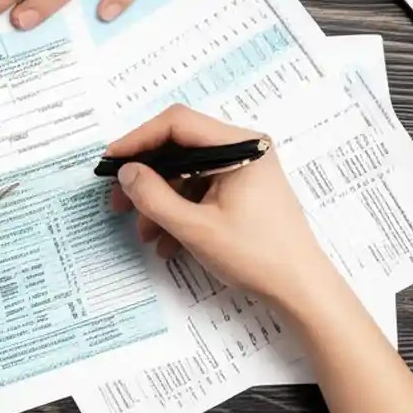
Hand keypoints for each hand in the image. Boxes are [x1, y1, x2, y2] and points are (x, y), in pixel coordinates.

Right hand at [109, 104, 332, 309]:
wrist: (301, 288)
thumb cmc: (256, 255)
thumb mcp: (195, 228)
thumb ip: (154, 196)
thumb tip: (126, 172)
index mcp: (241, 146)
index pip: (177, 124)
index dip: (137, 139)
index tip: (110, 162)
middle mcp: (245, 148)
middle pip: (180, 147)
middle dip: (147, 178)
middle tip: (119, 203)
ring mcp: (246, 169)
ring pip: (188, 172)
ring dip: (161, 201)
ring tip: (146, 234)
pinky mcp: (245, 189)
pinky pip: (202, 189)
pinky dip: (181, 210)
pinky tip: (168, 242)